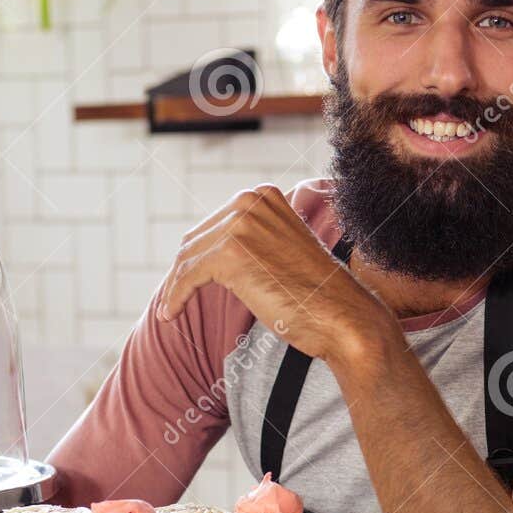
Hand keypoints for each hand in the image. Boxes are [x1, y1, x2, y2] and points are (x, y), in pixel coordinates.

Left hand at [156, 184, 393, 369]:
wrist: (343, 316)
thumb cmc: (317, 295)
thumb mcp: (283, 251)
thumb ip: (254, 242)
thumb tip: (213, 257)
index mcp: (263, 196)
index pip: (213, 224)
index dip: (196, 255)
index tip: (185, 280)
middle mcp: (249, 201)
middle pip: (196, 238)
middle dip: (181, 270)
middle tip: (171, 298)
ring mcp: (240, 225)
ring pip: (187, 257)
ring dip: (174, 286)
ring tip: (169, 309)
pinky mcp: (231, 254)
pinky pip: (187, 276)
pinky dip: (175, 296)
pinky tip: (170, 314)